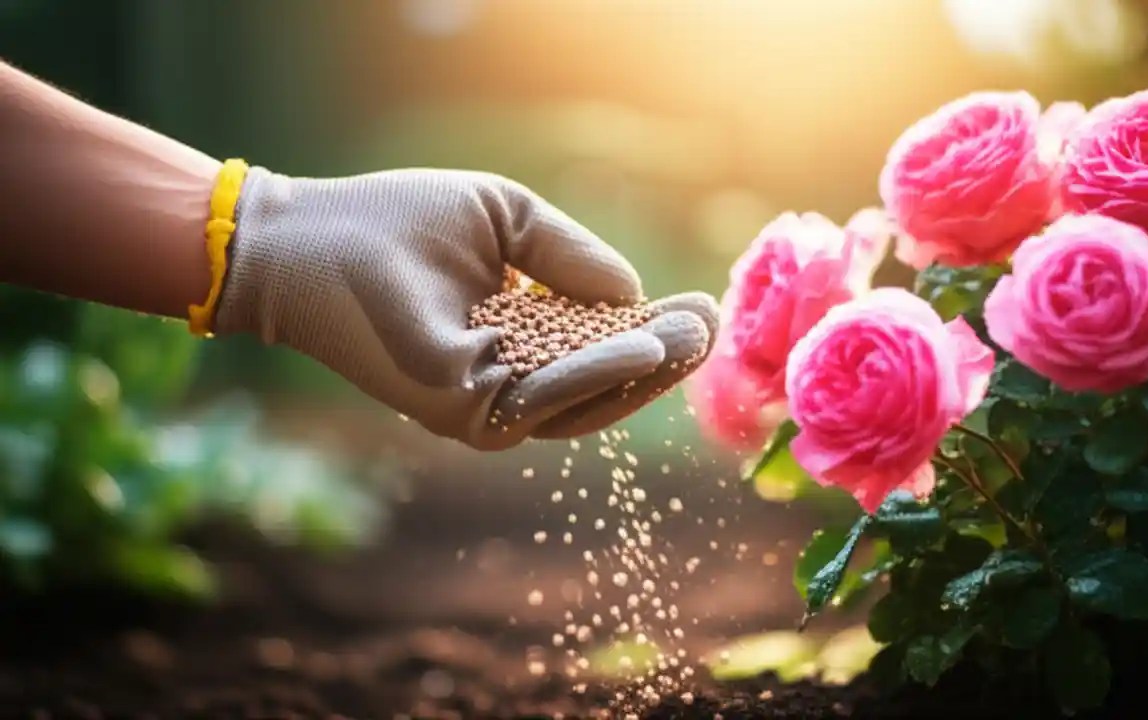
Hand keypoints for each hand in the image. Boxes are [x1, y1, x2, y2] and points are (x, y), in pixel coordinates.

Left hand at [214, 167, 716, 449]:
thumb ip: (571, 257)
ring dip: (643, 369)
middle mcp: (504, 385)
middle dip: (662, 360)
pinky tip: (640, 342)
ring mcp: (482, 405)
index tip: (702, 311)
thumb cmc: (399, 221)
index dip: (653, 335)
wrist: (309, 238)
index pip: (598, 351)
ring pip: (583, 401)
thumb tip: (636, 294)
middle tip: (712, 327)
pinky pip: (544, 396)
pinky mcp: (460, 409)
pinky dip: (595, 371)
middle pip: (602, 388)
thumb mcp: (508, 222)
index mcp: (518, 343)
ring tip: (692, 335)